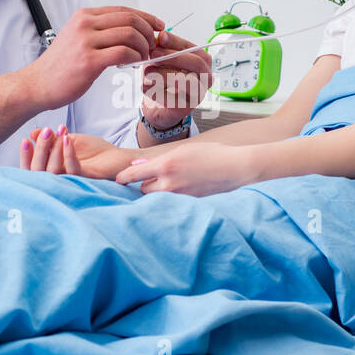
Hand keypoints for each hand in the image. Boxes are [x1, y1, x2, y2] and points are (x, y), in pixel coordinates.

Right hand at [20, 126, 136, 179]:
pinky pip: (72, 170)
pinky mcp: (87, 179)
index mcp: (54, 171)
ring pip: (52, 171)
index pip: (32, 169)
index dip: (25, 156)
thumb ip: (52, 138)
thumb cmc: (95, 152)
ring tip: (59, 132)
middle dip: (39, 149)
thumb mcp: (69, 140)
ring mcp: (73, 180)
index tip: (25, 139)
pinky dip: (67, 153)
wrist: (119, 157)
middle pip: (38, 171)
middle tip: (46, 131)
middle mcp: (60, 179)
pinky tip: (68, 139)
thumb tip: (32, 133)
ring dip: (53, 149)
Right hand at [26, 6, 164, 109]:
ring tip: (144, 57)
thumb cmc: (60, 66)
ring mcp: (86, 41)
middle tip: (153, 45)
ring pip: (130, 35)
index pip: (123, 10)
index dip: (146, 17)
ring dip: (144, 46)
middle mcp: (85, 24)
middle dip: (148, 32)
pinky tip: (134, 64)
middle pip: (130, 19)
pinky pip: (123, 53)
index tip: (158, 26)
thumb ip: (100, 32)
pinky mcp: (89, 60)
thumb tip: (130, 31)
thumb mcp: (77, 38)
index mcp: (84, 16)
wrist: (38, 84)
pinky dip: (135, 57)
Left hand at [114, 142, 259, 196]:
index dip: (123, 177)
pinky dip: (171, 199)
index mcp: (166, 164)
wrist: (236, 169)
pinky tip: (182, 192)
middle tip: (157, 178)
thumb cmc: (213, 155)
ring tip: (171, 185)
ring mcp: (179, 195)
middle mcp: (169, 182)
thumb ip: (160, 160)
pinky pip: (171, 204)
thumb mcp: (184, 150)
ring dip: (158, 192)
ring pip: (156, 197)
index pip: (135, 174)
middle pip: (144, 188)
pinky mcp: (188, 204)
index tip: (118, 180)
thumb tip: (139, 165)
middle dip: (147, 184)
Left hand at [140, 30, 212, 129]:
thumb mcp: (161, 59)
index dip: (177, 42)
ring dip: (162, 74)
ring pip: (185, 81)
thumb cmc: (163, 78)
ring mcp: (198, 94)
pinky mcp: (186, 108)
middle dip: (173, 56)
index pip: (194, 48)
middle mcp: (206, 78)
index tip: (161, 37)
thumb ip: (163, 48)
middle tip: (153, 54)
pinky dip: (156, 92)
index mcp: (203, 62)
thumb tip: (160, 36)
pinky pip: (172, 98)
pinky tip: (145, 88)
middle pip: (196, 63)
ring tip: (147, 72)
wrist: (158, 105)